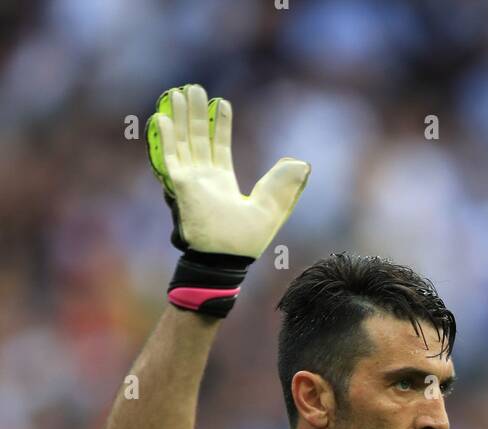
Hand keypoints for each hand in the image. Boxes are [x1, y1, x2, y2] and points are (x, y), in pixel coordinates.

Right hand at [146, 84, 309, 316]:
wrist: (227, 258)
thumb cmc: (247, 241)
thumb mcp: (272, 207)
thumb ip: (283, 184)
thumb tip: (302, 163)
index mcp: (223, 183)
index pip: (219, 146)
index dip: (220, 125)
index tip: (221, 102)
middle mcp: (205, 179)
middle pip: (197, 138)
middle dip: (195, 113)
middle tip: (193, 88)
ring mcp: (191, 181)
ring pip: (182, 142)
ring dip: (179, 117)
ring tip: (177, 92)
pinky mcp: (181, 186)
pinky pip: (170, 157)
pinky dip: (166, 138)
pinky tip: (162, 117)